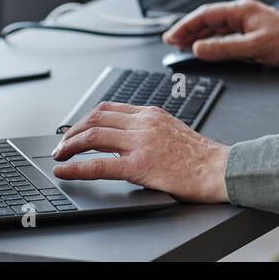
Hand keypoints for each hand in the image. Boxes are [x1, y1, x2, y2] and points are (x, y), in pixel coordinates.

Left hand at [51, 102, 228, 202]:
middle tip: (62, 144)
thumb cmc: (202, 156)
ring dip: (69, 146)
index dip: (85, 119)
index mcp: (152, 113)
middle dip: (72, 131)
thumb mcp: (174, 129)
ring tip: (59, 156)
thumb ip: (150, 128)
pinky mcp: (140, 165)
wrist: (219, 168)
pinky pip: (99, 164)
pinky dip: (76, 167)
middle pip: (96, 119)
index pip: (109, 108)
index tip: (75, 130)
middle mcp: (144, 123)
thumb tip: (127, 137)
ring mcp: (141, 143)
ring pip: (93, 137)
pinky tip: (65, 171)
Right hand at [162, 0, 278, 65]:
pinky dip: (211, 41)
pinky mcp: (251, 31)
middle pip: (207, 19)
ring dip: (197, 36)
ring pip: (215, 27)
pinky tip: (203, 48)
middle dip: (187, 30)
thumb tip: (197, 49)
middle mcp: (242, 12)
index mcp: (241, 10)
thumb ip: (224, 48)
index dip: (185, 25)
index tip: (170, 37)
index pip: (205, 14)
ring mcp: (246, 22)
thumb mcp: (254, 48)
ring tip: (180, 46)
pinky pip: (224, 34)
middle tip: (169, 42)